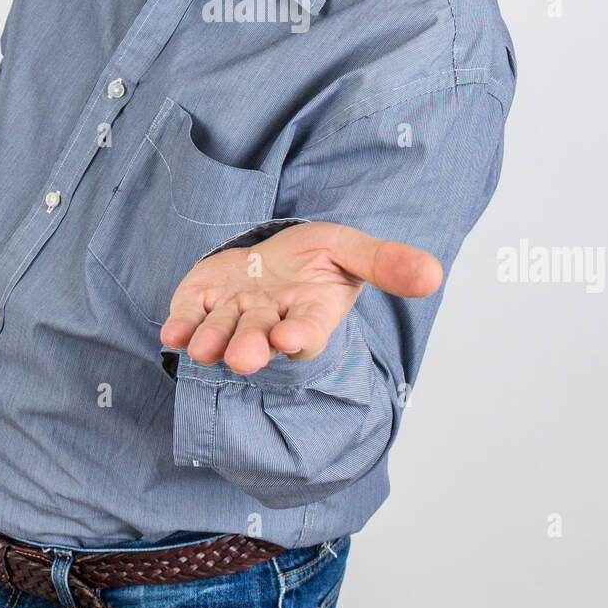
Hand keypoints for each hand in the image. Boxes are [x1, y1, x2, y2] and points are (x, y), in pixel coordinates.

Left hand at [159, 222, 442, 375]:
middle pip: (260, 338)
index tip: (293, 339)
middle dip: (250, 347)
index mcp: (309, 314)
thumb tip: (436, 274)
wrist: (267, 253)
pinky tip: (171, 334)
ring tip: (205, 349)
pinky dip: (180, 328)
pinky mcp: (199, 307)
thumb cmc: (313, 257)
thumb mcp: (351, 249)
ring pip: (222, 334)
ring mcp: (232, 316)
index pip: (307, 331)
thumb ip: (388, 263)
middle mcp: (269, 322)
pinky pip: (188, 321)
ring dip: (213, 342)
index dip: (300, 336)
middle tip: (242, 358)